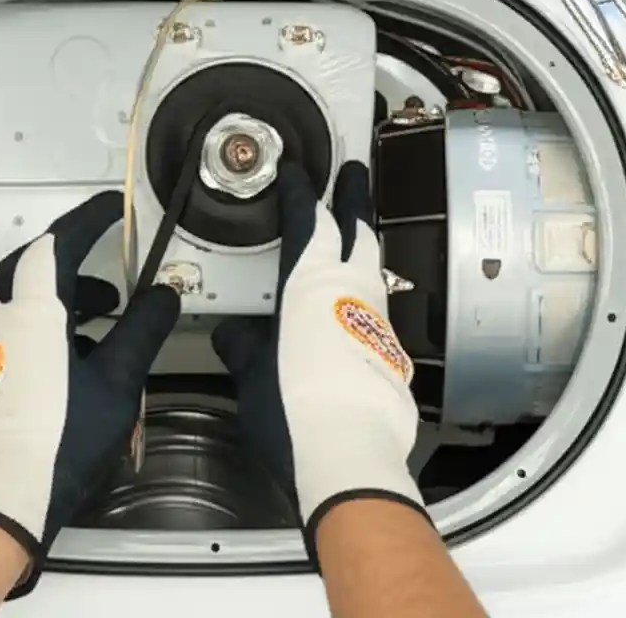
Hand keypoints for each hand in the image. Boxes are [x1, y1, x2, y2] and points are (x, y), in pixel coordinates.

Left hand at [0, 191, 179, 596]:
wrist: (3, 494)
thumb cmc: (63, 434)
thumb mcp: (116, 381)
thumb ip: (142, 330)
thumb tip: (164, 293)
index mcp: (31, 309)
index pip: (60, 242)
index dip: (90, 219)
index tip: (115, 208)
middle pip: (22, 265)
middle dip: (65, 263)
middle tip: (103, 283)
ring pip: (6, 299)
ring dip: (47, 299)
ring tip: (90, 327)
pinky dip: (26, 329)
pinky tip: (53, 365)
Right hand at [212, 161, 423, 563]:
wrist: (350, 453)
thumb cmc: (291, 405)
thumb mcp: (251, 374)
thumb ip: (244, 347)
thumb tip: (233, 335)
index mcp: (311, 284)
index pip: (308, 223)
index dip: (301, 194)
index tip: (299, 172)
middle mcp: (352, 292)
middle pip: (360, 231)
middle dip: (355, 198)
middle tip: (355, 171)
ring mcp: (378, 321)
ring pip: (373, 269)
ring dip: (363, 247)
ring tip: (356, 237)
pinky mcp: (392, 353)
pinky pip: (376, 311)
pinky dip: (364, 298)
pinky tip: (355, 313)